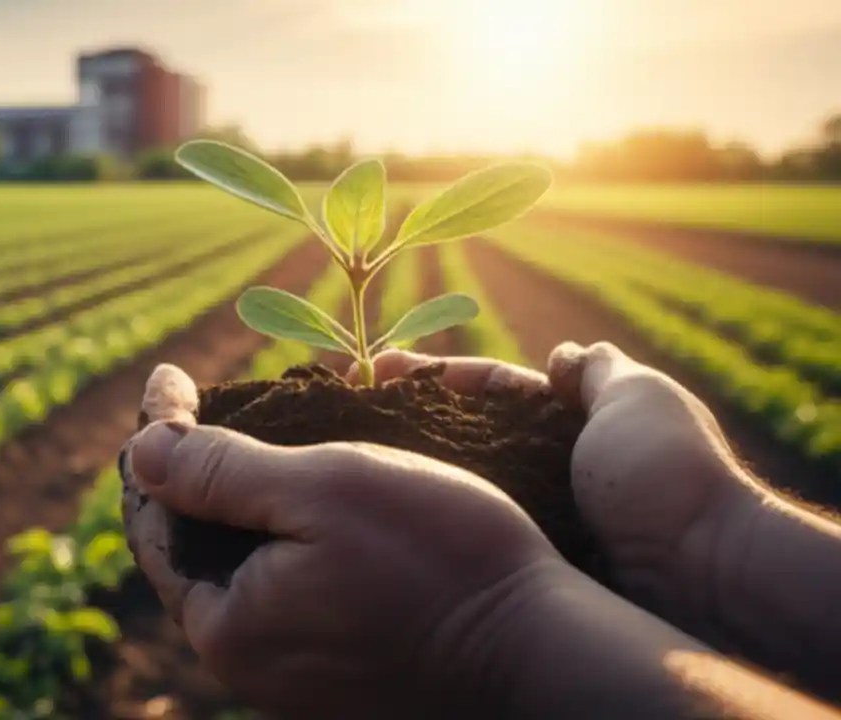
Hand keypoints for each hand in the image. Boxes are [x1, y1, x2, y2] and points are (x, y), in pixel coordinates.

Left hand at [121, 363, 571, 717]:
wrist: (546, 651)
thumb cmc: (440, 558)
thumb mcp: (322, 488)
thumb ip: (219, 470)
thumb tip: (140, 447)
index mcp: (226, 625)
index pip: (153, 522)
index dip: (153, 443)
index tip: (170, 377)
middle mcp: (249, 663)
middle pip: (193, 549)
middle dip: (192, 474)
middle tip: (198, 404)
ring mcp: (297, 675)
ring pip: (245, 570)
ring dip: (242, 504)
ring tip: (252, 437)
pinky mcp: (342, 671)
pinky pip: (289, 592)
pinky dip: (285, 538)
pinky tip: (309, 497)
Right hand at [366, 344, 756, 630]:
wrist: (696, 567)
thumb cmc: (665, 471)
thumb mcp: (639, 397)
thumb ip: (598, 370)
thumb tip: (567, 351)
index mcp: (569, 422)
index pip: (487, 387)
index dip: (436, 374)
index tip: (379, 366)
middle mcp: (542, 467)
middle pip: (460, 431)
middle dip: (405, 412)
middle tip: (343, 400)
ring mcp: (528, 514)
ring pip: (455, 477)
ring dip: (403, 458)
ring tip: (344, 442)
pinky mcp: (521, 556)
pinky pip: (465, 522)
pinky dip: (425, 505)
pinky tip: (380, 494)